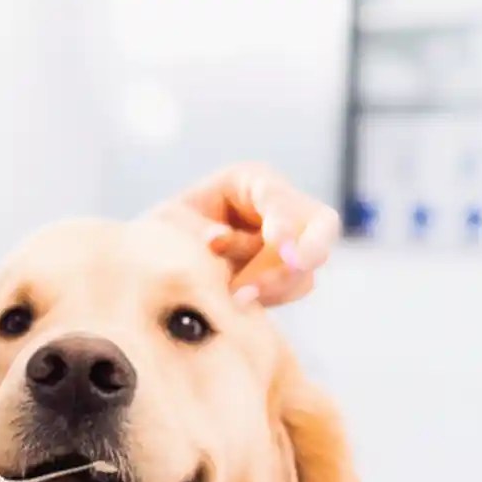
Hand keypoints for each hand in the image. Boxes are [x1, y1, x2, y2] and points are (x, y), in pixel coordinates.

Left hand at [146, 162, 340, 306]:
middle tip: (286, 271)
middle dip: (305, 252)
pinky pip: (295, 286)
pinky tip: (237, 301)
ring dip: (275, 282)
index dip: (282, 218)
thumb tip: (219, 240)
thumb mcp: (168, 225)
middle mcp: (277, 206)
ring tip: (235, 296)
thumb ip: (195, 230)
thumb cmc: (162, 234)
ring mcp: (288, 240)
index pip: (277, 196)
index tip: (276, 241)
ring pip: (307, 263)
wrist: (159, 263)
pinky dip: (271, 296)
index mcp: (248, 181)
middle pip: (321, 225)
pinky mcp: (285, 271)